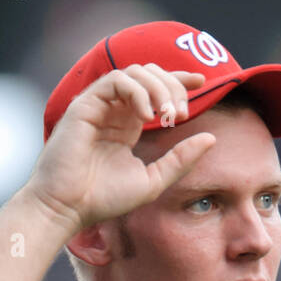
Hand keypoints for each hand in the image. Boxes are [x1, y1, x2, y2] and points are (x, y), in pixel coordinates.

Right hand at [26, 64, 216, 233]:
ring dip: (158, 88)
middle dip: (173, 86)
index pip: (156, 89)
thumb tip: (211, 138)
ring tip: (166, 115)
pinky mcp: (85, 104)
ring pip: (135, 72)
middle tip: (181, 113)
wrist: (69, 208)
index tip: (202, 83)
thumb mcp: (153, 181)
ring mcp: (99, 105)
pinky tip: (146, 115)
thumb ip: (180, 160)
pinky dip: (137, 92)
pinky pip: (116, 80)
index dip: (179, 80)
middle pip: (149, 74)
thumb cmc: (104, 199)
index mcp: (128, 124)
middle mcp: (115, 110)